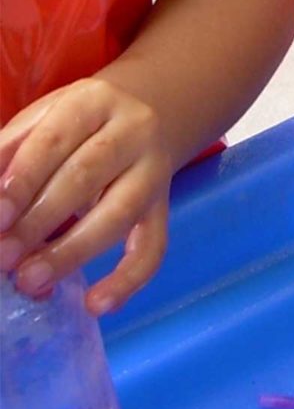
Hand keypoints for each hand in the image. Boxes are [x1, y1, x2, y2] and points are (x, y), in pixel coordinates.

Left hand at [0, 78, 172, 314]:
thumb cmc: (80, 122)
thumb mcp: (41, 118)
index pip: (54, 142)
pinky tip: (98, 305)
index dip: (23, 181)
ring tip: (32, 281)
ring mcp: (154, 173)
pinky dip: (128, 280)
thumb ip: (8, 153)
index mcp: (93, 102)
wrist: (153, 111)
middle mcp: (133, 133)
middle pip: (86, 179)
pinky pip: (153, 247)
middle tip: (4, 258)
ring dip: (73, 253)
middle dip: (38, 222)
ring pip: (119, 216)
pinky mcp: (164, 209)